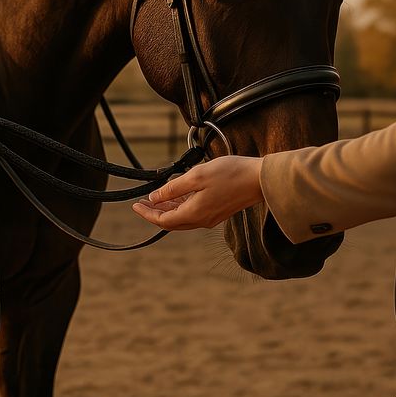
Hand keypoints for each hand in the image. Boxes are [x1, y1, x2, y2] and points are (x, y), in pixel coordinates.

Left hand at [132, 156, 264, 230]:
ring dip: (167, 210)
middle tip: (142, 203)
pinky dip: (180, 207)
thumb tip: (155, 198)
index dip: (147, 214)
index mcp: (194, 214)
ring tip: (155, 199)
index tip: (135, 206)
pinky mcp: (218, 211)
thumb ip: (173, 189)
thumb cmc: (230, 174)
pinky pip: (193, 214)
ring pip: (182, 218)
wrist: (260, 179)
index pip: (163, 220)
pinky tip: (176, 197)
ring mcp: (211, 217)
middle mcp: (202, 220)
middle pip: (171, 222)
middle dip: (155, 213)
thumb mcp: (196, 177)